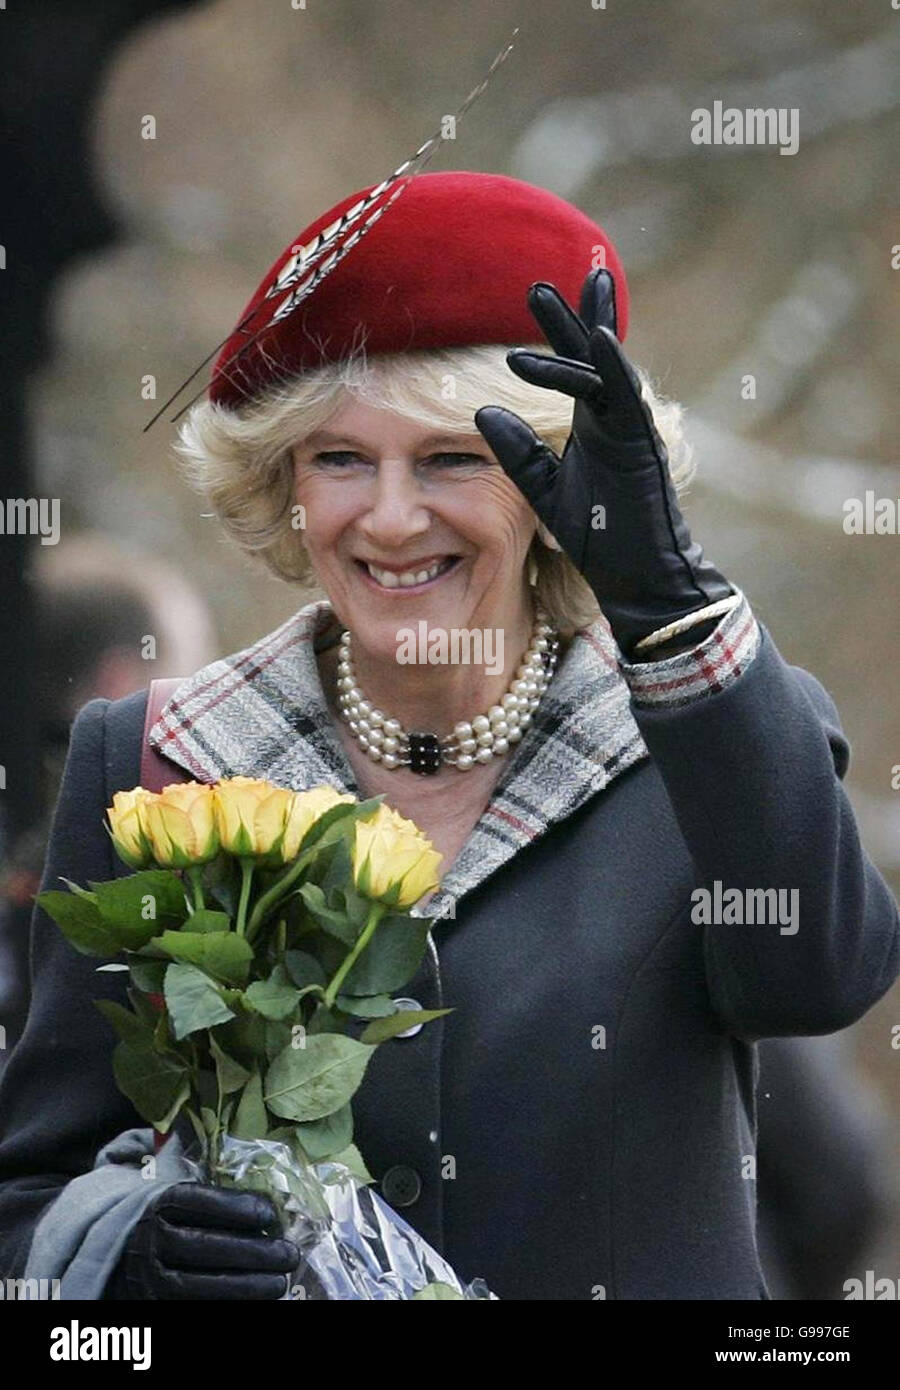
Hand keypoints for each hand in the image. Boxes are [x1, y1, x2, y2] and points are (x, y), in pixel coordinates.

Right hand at [105, 1181, 298, 1299]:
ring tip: (279, 1283)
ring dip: (244, 1286)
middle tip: (288, 1254)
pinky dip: (230, 1306)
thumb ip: (220, 1201)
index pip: (196, 1201)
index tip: (269, 1213)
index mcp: (162, 1205)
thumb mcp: (187, 1203)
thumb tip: (275, 1204)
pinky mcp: (157, 1306)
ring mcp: (151, 1278)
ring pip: (197, 1286)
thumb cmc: (177, 1224)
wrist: (130, 1260)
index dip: (233, 1206)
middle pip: (202, 1246)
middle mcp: (152, 1241)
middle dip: (250, 1252)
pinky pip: (196, 1308)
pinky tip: (258, 1302)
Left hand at [474, 269, 732, 657]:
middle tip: (538, 282)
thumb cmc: (600, 539)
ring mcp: (631, 429)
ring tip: (560, 294)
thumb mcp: (544, 489)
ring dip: (587, 328)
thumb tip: (482, 411)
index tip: (529, 306)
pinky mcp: (643, 446)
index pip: (573, 371)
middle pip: (591, 356)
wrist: (637, 580)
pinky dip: (615, 367)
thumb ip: (517, 452)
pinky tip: (601, 337)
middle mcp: (614, 420)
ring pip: (608, 368)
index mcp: (593, 427)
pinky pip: (629, 399)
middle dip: (569, 317)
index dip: (554, 338)